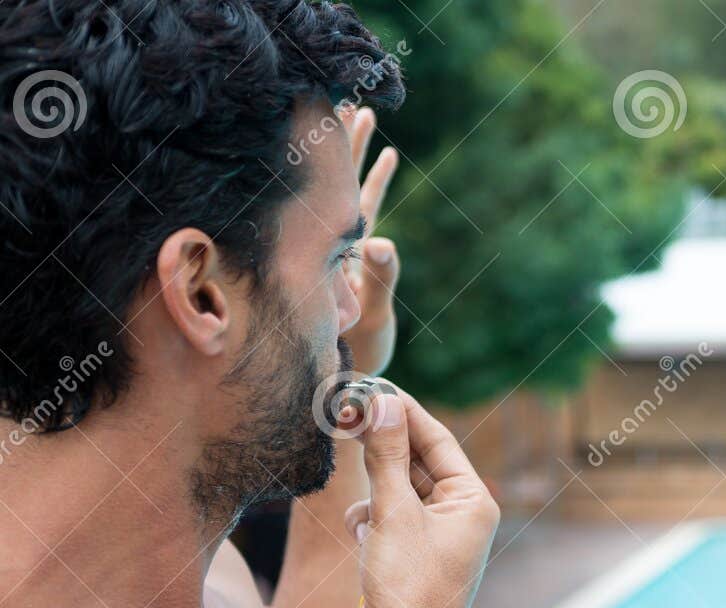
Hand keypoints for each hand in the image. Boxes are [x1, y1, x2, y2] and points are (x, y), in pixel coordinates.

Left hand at [341, 107, 399, 376]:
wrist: (352, 383)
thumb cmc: (357, 352)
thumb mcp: (370, 311)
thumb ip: (378, 276)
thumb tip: (382, 242)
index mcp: (332, 244)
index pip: (330, 188)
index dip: (331, 152)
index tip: (331, 112)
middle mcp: (335, 241)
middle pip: (336, 178)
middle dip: (341, 139)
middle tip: (345, 97)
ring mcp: (346, 247)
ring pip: (350, 188)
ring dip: (357, 153)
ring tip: (362, 114)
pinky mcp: (359, 258)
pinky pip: (367, 210)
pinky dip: (376, 181)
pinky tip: (386, 162)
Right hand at [344, 390, 499, 607]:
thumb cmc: (408, 588)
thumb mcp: (393, 513)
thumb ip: (387, 456)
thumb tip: (382, 403)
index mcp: (473, 501)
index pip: (437, 439)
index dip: (402, 411)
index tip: (369, 386)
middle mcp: (463, 515)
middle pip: (419, 460)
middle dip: (382, 443)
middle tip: (344, 414)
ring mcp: (439, 536)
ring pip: (401, 488)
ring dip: (375, 486)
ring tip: (354, 492)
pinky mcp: (414, 555)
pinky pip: (391, 517)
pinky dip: (372, 517)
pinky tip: (358, 532)